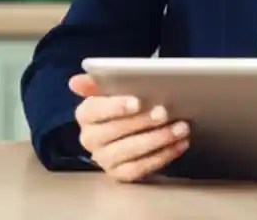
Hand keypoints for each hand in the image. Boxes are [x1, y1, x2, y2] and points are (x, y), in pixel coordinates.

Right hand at [68, 74, 189, 181]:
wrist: (131, 126)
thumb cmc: (124, 103)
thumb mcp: (114, 88)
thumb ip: (98, 82)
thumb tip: (75, 82)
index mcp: (85, 114)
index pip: (94, 111)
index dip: (115, 107)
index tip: (137, 102)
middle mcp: (90, 139)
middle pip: (114, 132)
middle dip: (142, 122)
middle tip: (165, 113)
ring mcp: (104, 159)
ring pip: (128, 152)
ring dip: (157, 140)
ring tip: (180, 128)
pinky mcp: (119, 174)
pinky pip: (140, 168)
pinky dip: (163, 156)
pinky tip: (180, 144)